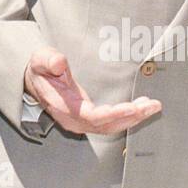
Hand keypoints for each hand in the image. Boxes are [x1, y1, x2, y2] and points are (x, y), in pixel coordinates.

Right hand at [24, 47, 160, 134]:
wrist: (34, 82)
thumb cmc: (40, 71)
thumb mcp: (40, 60)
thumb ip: (49, 60)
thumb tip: (59, 62)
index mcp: (64, 108)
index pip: (92, 117)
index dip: (113, 114)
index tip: (132, 107)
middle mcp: (75, 121)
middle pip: (107, 125)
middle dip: (131, 116)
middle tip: (152, 106)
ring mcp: (83, 123)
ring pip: (112, 126)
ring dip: (133, 118)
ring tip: (153, 106)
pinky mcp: (90, 120)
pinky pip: (111, 123)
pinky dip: (128, 116)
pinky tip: (141, 107)